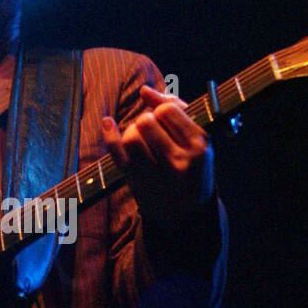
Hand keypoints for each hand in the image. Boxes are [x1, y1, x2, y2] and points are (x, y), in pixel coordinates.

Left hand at [99, 85, 213, 221]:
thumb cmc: (192, 168)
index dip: (161, 109)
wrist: (186, 216)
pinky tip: (108, 122)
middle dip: (145, 119)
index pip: (168, 111)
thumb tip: (144, 91)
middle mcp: (180, 161)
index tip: (165, 119)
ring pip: (131, 136)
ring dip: (132, 131)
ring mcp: (157, 175)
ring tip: (141, 139)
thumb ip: (177, 110)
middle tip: (152, 131)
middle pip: (146, 121)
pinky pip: (116, 152)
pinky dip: (109, 133)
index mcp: (200, 146)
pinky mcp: (137, 183)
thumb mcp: (198, 140)